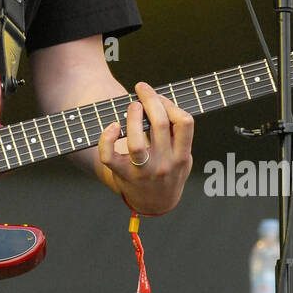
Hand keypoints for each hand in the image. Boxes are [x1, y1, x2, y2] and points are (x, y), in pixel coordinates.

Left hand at [95, 81, 194, 215]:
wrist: (155, 204)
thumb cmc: (169, 172)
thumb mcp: (183, 157)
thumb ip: (178, 134)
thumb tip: (161, 101)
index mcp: (181, 156)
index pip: (184, 123)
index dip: (171, 103)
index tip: (160, 96)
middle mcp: (164, 164)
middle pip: (160, 125)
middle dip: (150, 100)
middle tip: (142, 88)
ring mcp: (143, 171)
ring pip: (135, 143)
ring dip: (132, 118)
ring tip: (132, 105)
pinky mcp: (123, 175)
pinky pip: (109, 157)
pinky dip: (107, 139)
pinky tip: (113, 126)